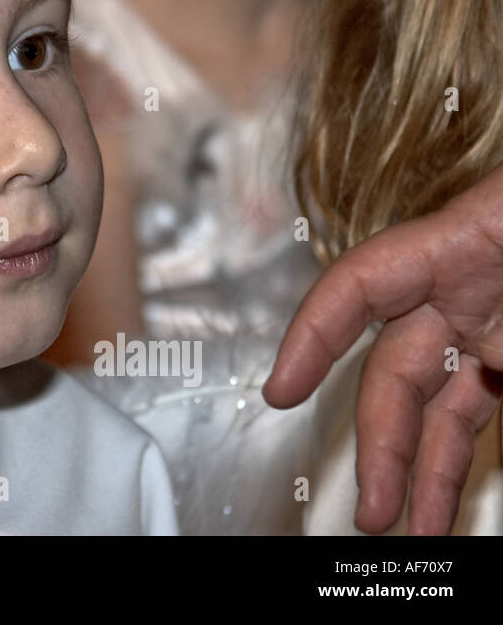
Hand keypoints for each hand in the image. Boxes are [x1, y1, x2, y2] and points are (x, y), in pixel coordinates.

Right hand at [263, 163, 502, 533]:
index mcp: (470, 238)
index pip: (363, 283)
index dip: (312, 334)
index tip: (282, 391)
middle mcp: (468, 284)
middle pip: (397, 367)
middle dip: (379, 442)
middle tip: (374, 510)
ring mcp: (493, 320)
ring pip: (436, 402)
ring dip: (417, 467)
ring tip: (409, 526)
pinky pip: (475, 410)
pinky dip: (454, 455)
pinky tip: (446, 494)